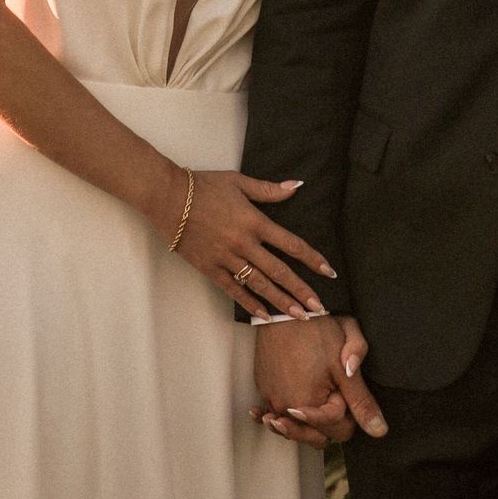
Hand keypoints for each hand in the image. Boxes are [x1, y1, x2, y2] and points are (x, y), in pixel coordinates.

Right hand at [164, 169, 335, 316]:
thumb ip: (269, 190)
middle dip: (301, 291)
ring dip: (281, 301)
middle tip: (319, 307)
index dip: (312, 258)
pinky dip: (249, 304)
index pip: (291, 244)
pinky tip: (264, 315)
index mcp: (254, 221)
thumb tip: (297, 186)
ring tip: (299, 316)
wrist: (169, 197)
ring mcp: (226, 258)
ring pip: (259, 285)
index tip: (329, 271)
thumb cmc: (204, 186)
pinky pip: (233, 290)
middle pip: (279, 271)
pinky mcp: (210, 268)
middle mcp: (244, 243)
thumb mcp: (239, 182)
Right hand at [253, 315, 386, 446]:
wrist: (285, 308)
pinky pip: (275, 413)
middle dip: (328, 425)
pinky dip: (282, 414)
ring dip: (305, 423)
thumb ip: (362, 401)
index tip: (344, 390)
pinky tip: (287, 408)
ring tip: (311, 406)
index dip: (348, 413)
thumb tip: (379, 431)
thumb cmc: (317, 331)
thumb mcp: (345, 365)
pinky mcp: (263, 390)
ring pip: (295, 429)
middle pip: (316, 437)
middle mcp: (287, 409)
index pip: (340, 432)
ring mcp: (272, 400)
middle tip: (334, 398)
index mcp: (311, 406)